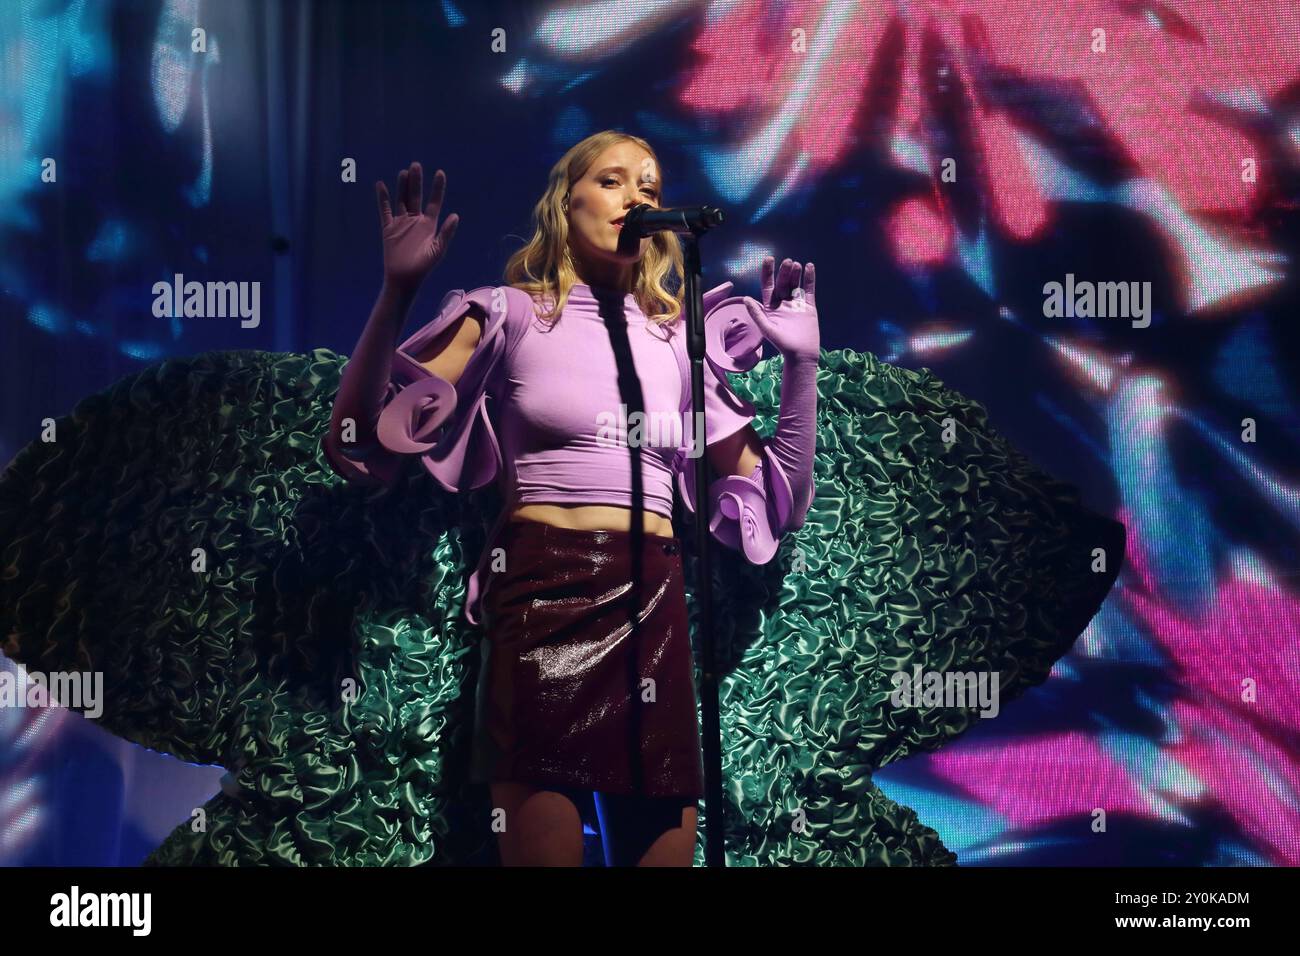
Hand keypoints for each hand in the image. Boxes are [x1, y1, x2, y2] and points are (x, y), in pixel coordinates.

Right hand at [376, 162, 459, 293]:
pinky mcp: (388, 228)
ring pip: (401, 200)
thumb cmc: (423, 267)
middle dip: (417, 182)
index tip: (440, 173)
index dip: (437, 188)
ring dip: (402, 186)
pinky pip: (385, 210)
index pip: (434, 202)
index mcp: (429, 224)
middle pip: (416, 196)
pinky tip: (381, 185)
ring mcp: (401, 223)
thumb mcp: (437, 250)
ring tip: (404, 172)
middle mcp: (415, 220)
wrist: (404, 278)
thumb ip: (446, 232)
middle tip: (417, 165)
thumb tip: (455, 215)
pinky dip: (382, 198)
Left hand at [743, 255, 819, 361]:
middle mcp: (783, 303)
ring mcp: (796, 304)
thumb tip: (746, 298)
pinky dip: (809, 278)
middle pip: (783, 283)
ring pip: (795, 284)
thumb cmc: (782, 344)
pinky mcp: (809, 306)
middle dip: (784, 272)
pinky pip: (809, 289)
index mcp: (770, 307)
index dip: (768, 272)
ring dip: (795, 274)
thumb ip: (757, 313)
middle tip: (787, 262)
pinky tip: (809, 267)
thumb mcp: (767, 328)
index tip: (768, 259)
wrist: (801, 354)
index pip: (768, 285)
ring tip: (796, 265)